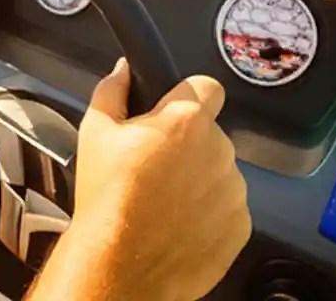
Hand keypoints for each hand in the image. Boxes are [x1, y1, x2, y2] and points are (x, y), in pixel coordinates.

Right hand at [30, 60, 250, 300]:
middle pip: (210, 134)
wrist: (120, 266)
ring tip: (165, 203)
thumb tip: (124, 69)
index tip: (173, 115)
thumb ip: (112, 92)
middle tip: (155, 168)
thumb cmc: (106, 198)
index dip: (190, 97)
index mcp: (186, 121)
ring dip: (200, 181)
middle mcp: (220, 150)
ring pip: (220, 172)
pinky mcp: (241, 225)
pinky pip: (228, 208)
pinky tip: (179, 226)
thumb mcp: (94, 134)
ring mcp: (235, 190)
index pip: (208, 87)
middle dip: (188, 146)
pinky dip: (209, 214)